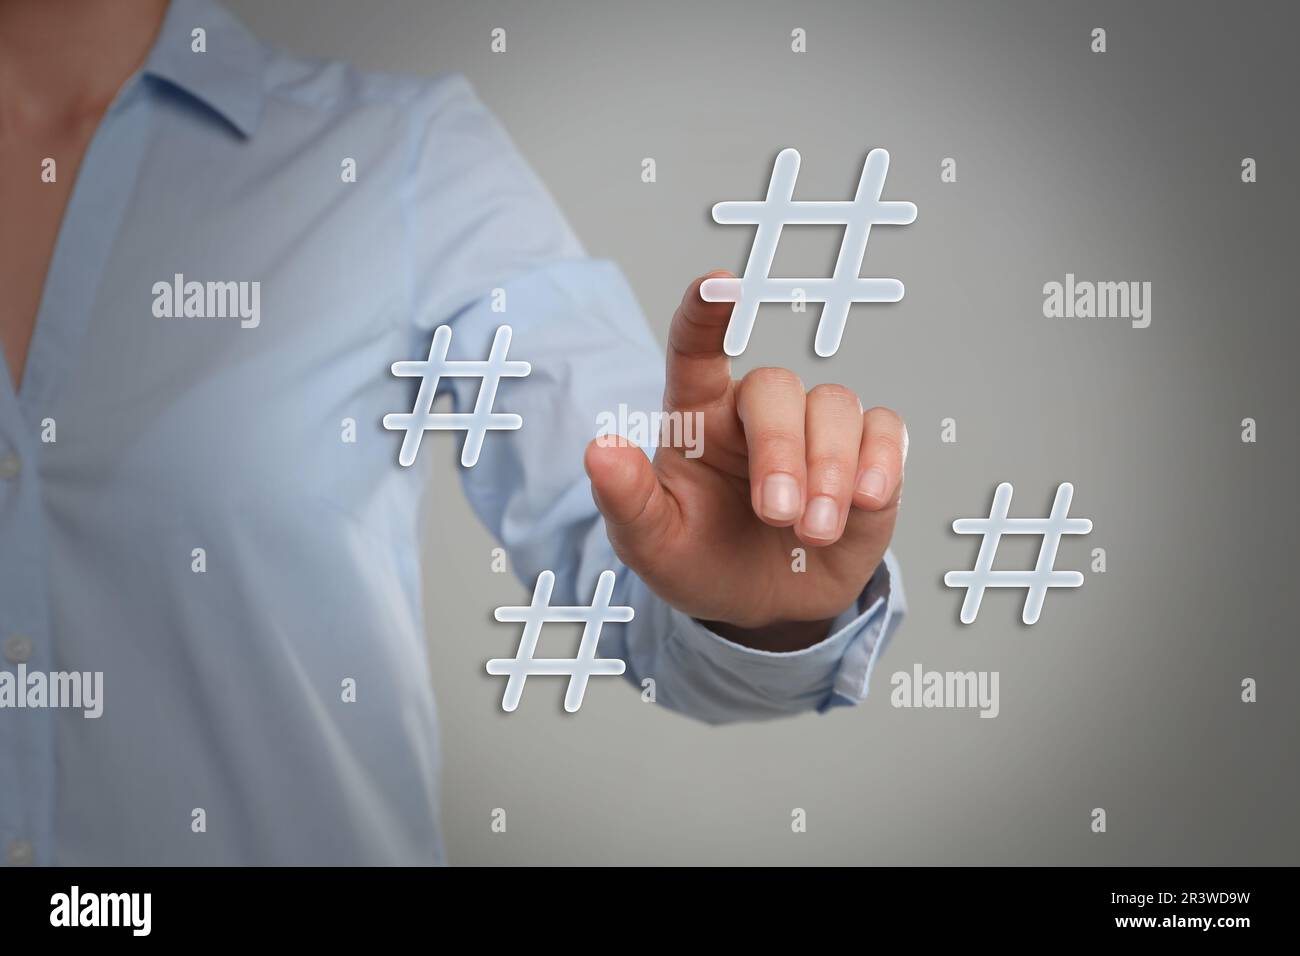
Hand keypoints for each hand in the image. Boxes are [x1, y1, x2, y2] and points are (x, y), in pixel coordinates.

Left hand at [583, 272, 905, 651]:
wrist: (762, 609)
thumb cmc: (700, 561)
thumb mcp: (650, 546)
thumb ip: (626, 501)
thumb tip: (600, 449)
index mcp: (696, 418)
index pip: (695, 349)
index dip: (705, 313)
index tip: (719, 284)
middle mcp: (755, 413)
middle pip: (776, 387)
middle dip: (782, 451)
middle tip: (779, 516)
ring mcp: (814, 431)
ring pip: (836, 405)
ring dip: (829, 472)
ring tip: (812, 532)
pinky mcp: (866, 456)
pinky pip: (884, 430)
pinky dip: (879, 463)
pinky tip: (862, 502)